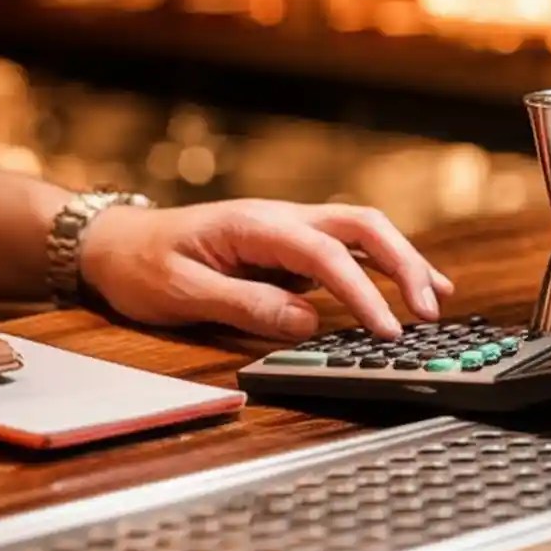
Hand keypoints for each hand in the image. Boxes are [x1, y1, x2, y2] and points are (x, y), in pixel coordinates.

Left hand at [80, 199, 452, 340]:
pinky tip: (404, 290)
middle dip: (402, 263)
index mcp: (255, 225)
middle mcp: (280, 220)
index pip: (323, 254)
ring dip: (400, 261)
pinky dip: (378, 269)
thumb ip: (244, 305)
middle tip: (428, 309)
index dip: (361, 293)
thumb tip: (305, 323)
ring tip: (436, 298)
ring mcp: (286, 233)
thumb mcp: (181, 293)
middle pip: (359, 226)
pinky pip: (343, 254)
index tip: (385, 330)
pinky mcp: (287, 251)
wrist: (114, 244)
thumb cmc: (141, 265)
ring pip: (359, 235)